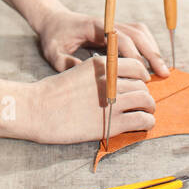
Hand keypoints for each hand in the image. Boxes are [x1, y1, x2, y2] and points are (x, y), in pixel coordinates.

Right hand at [27, 55, 155, 144]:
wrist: (38, 110)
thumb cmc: (53, 94)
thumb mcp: (77, 73)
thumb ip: (99, 75)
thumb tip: (116, 83)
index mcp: (101, 65)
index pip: (135, 65)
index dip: (142, 75)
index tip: (141, 82)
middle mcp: (111, 80)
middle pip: (142, 85)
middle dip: (144, 93)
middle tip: (141, 102)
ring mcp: (114, 101)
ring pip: (146, 101)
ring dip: (149, 107)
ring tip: (147, 113)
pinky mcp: (113, 122)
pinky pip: (143, 120)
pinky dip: (148, 121)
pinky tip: (144, 123)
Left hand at [35, 5, 169, 77]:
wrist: (54, 20)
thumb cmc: (54, 37)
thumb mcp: (53, 52)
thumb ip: (66, 64)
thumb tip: (85, 75)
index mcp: (94, 27)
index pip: (119, 37)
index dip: (131, 54)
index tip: (141, 72)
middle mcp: (108, 24)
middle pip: (136, 33)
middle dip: (151, 53)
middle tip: (163, 73)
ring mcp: (113, 25)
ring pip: (140, 32)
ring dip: (153, 49)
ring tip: (163, 69)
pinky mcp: (116, 30)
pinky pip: (137, 34)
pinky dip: (148, 46)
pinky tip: (153, 61)